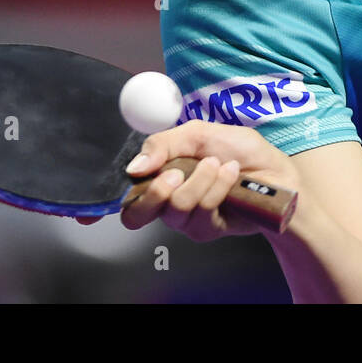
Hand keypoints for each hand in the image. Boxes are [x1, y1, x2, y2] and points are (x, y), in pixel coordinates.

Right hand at [117, 119, 301, 241]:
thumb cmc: (240, 151)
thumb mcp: (199, 133)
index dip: (99, 206)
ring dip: (199, 181)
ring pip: (172, 209)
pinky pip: (199, 212)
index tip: (85, 214)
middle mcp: (166, 198)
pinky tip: (230, 176)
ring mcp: (184, 216)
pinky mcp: (205, 229)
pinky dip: (216, 188)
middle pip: (135, 213)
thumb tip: (134, 166)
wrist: (276, 173)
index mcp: (159, 172)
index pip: (122, 192)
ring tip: (219, 165)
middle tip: (176, 172)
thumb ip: (163, 144)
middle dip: (155, 191)